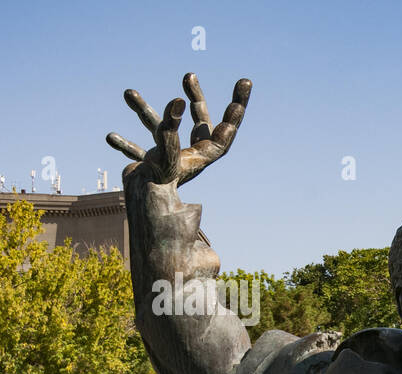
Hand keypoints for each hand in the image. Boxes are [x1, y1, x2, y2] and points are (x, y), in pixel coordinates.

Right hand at [106, 74, 250, 186]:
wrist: (142, 221)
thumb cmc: (158, 191)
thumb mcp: (165, 153)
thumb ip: (169, 129)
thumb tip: (179, 102)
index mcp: (202, 157)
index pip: (224, 131)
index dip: (234, 112)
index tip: (241, 88)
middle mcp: (189, 157)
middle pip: (200, 123)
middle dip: (196, 98)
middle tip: (189, 75)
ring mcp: (169, 161)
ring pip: (161, 131)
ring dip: (144, 112)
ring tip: (128, 92)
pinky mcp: (150, 170)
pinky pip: (140, 153)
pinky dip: (127, 146)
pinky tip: (110, 138)